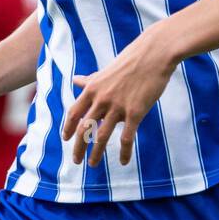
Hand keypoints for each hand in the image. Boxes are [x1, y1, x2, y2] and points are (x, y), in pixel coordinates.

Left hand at [60, 25, 178, 167]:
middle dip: (78, 147)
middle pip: (84, 128)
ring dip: (96, 153)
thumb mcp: (106, 71)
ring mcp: (118, 106)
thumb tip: (76, 80)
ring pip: (102, 136)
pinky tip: (124, 161)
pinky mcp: (135, 112)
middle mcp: (102, 99)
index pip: (74, 112)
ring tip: (93, 165)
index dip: (68, 128)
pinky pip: (127, 137)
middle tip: (76, 161)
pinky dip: (125, 152)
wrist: (153, 54)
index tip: (65, 139)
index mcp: (93, 88)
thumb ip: (90, 80)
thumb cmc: (130, 61)